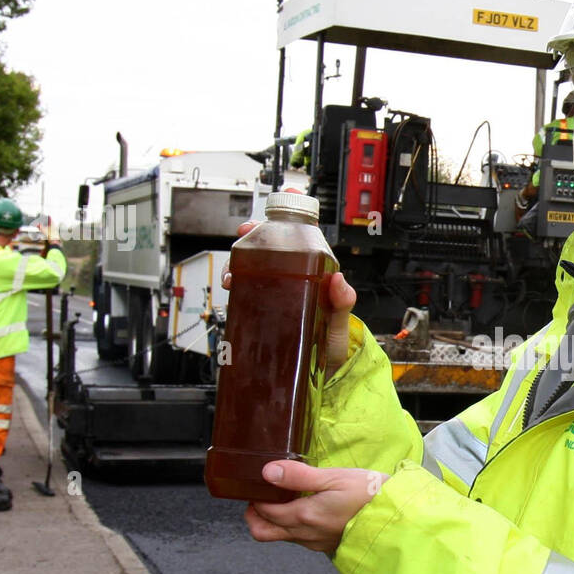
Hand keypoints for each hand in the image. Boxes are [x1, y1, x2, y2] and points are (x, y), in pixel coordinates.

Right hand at [220, 222, 357, 379]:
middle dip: (254, 234)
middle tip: (245, 232)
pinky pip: (243, 290)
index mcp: (313, 273)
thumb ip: (342, 302)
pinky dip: (233, 283)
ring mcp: (273, 294)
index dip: (292, 215)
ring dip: (237, 259)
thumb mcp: (339, 322)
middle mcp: (291, 279)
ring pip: (251, 265)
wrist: (322, 376)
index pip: (302, 237)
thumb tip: (340, 281)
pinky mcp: (259, 310)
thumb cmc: (333, 345)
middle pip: (269, 246)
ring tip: (234, 269)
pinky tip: (231, 286)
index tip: (288, 197)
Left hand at [244, 460, 387, 555]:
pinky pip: (300, 539)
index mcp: (304, 516)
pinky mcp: (328, 545)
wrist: (398, 518)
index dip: (254, 497)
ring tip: (285, 499)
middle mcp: (306, 534)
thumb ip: (299, 476)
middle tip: (261, 496)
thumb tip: (268, 471)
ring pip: (282, 536)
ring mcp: (317, 543)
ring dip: (275, 520)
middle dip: (255, 515)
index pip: (263, 511)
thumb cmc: (370, 494)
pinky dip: (293, 526)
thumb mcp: (335, 477)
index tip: (258, 484)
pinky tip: (307, 509)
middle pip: (263, 532)